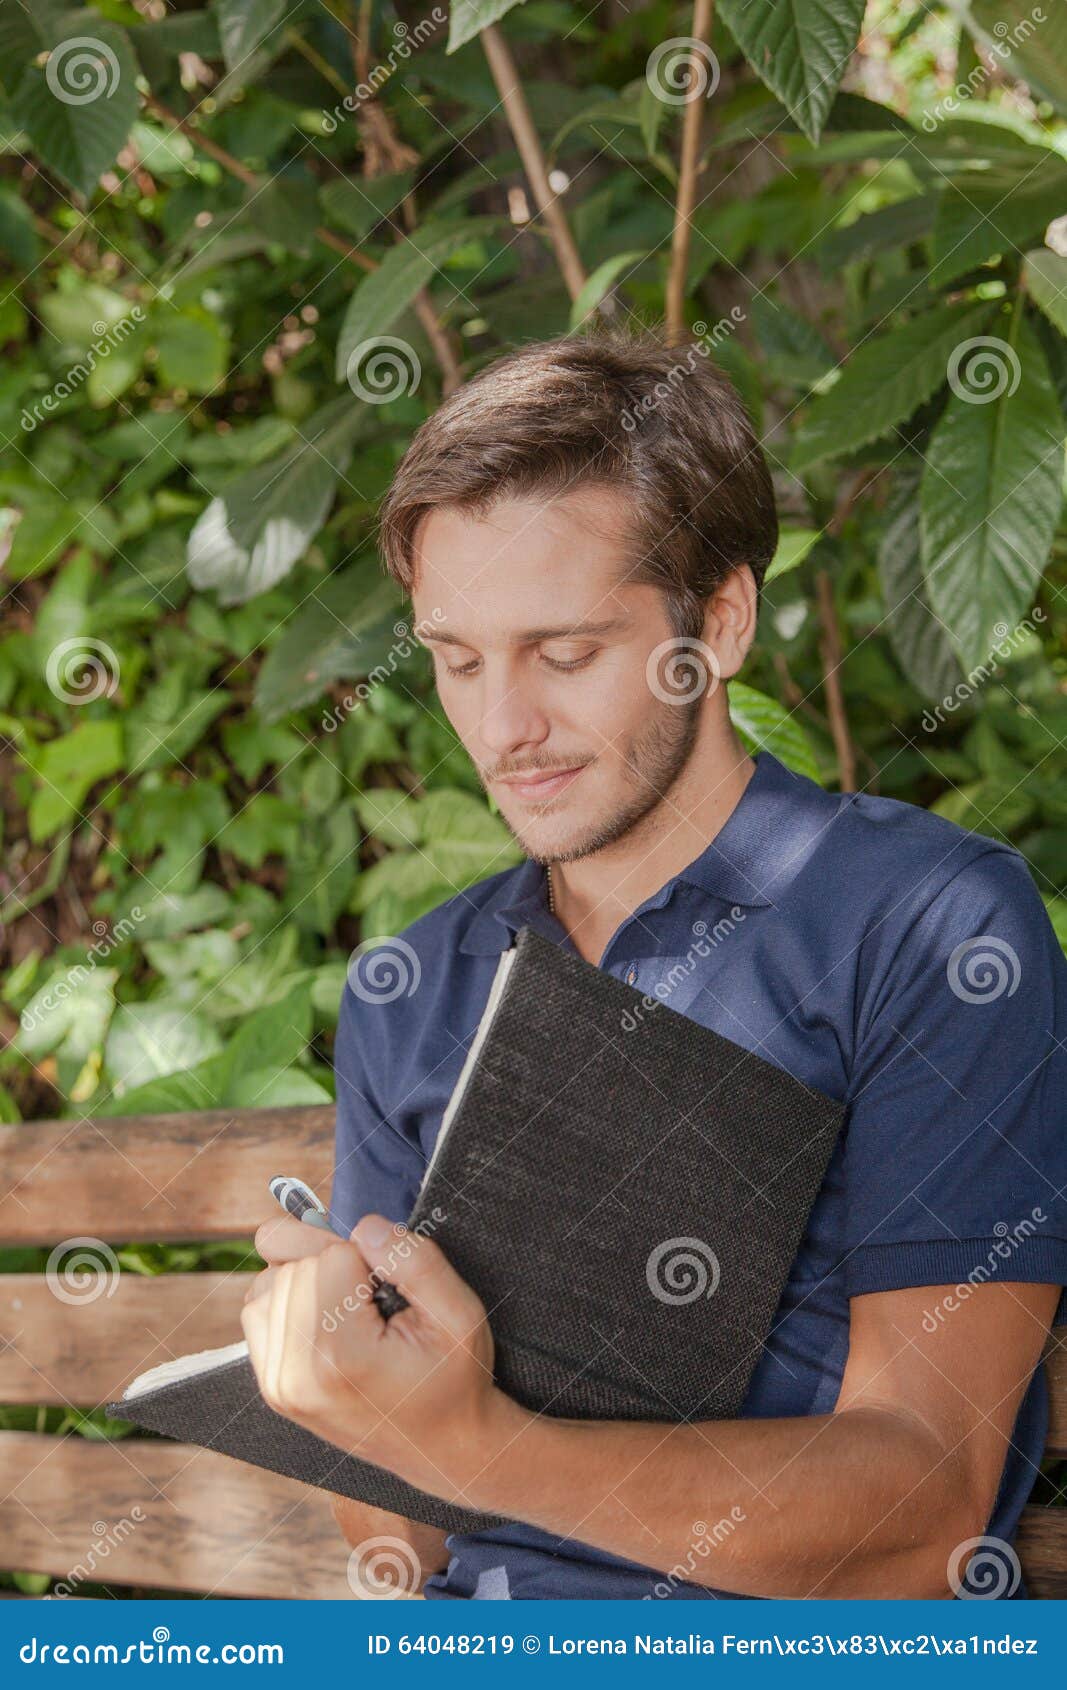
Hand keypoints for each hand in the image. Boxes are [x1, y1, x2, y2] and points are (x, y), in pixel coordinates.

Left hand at [240, 1215, 518, 1501]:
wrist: (444, 1448)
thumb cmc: (453, 1380)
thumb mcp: (461, 1314)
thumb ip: (416, 1261)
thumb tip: (365, 1228)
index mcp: (341, 1356)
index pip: (332, 1254)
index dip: (370, 1258)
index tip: (392, 1292)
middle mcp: (295, 1373)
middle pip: (296, 1263)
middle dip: (336, 1265)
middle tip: (376, 1302)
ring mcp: (278, 1384)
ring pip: (270, 1279)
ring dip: (308, 1278)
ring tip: (351, 1309)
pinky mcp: (271, 1386)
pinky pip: (257, 1308)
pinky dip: (287, 1298)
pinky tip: (326, 1316)